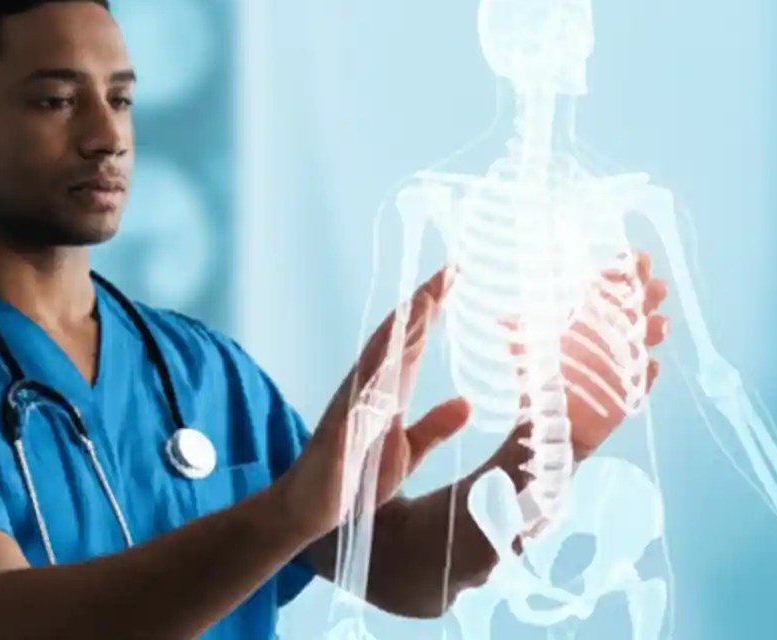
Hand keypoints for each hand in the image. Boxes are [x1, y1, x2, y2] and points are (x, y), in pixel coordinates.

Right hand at [273, 267, 471, 542]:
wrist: (309, 509)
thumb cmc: (354, 479)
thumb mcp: (406, 452)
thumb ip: (434, 427)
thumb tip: (467, 403)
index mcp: (386, 392)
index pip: (413, 343)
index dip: (433, 311)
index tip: (455, 277)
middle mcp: (368, 387)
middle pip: (399, 337)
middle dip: (424, 302)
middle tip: (450, 268)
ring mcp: (353, 402)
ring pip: (381, 354)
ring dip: (403, 323)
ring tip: (428, 294)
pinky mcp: (342, 423)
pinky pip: (361, 388)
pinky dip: (376, 363)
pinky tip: (392, 344)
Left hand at [506, 250, 669, 460]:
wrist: (547, 425)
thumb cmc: (538, 381)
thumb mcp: (529, 351)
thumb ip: (522, 333)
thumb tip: (501, 318)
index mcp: (584, 322)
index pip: (606, 290)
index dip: (620, 274)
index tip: (632, 258)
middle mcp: (606, 337)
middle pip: (633, 309)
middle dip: (646, 295)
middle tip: (656, 285)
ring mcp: (621, 362)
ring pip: (644, 340)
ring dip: (653, 329)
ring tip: (658, 323)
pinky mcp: (628, 390)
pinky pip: (643, 378)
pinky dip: (647, 372)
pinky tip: (650, 364)